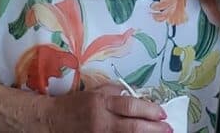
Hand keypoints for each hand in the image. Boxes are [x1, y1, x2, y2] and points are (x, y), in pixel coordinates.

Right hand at [44, 84, 170, 132]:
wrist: (50, 122)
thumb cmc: (74, 105)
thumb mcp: (94, 92)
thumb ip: (114, 92)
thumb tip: (135, 95)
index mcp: (101, 103)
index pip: (130, 106)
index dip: (149, 110)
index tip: (162, 113)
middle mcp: (101, 121)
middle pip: (132, 126)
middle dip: (154, 128)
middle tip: (168, 128)